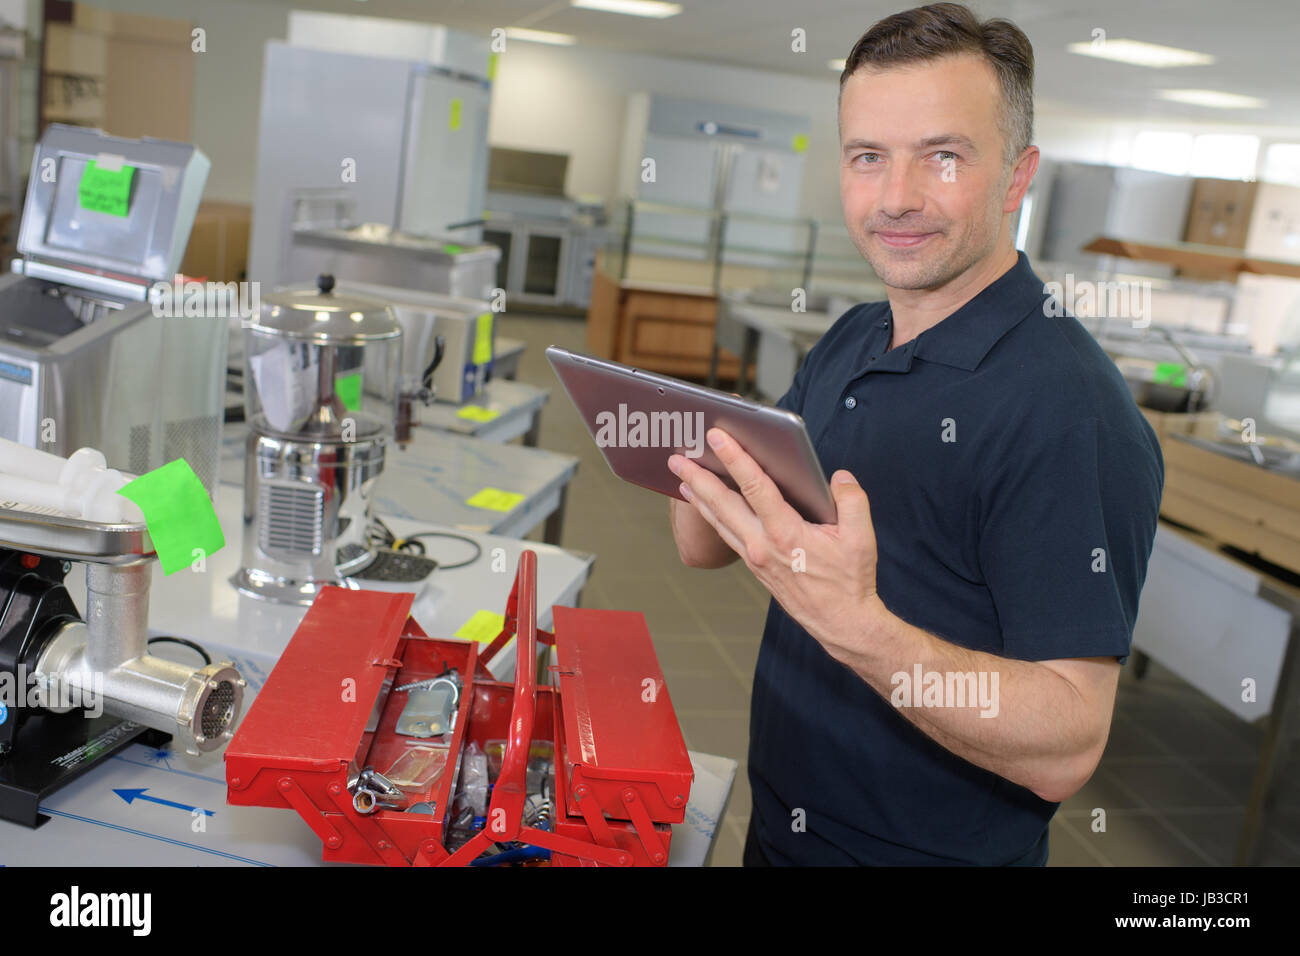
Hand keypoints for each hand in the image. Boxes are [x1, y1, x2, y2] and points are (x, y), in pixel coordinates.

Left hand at [667, 427, 884, 663]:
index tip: (717, 437)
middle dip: (698, 478)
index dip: (735, 459)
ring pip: (719, 521)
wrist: (840, 622)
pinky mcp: (754, 565)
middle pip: (723, 504)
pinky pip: (726, 534)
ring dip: (698, 497)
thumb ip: (853, 500)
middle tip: (676, 458)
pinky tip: (704, 505)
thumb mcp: (861, 538)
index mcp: (786, 533)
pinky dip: (711, 516)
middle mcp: (763, 545)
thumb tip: (839, 476)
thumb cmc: (849, 581)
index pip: (756, 487)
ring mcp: (755, 557)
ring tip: (680, 477)